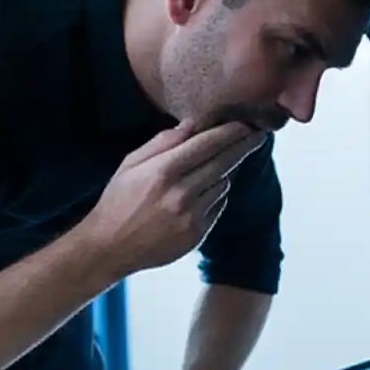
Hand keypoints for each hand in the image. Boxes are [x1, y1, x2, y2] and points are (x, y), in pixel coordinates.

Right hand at [75, 121, 267, 277]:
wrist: (110, 247)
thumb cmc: (118, 200)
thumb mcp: (131, 163)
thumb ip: (164, 142)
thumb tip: (193, 124)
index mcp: (163, 172)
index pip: (207, 145)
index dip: (231, 132)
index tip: (247, 122)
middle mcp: (181, 194)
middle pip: (224, 162)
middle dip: (244, 145)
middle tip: (260, 134)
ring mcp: (192, 217)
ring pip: (223, 184)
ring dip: (222, 172)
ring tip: (210, 167)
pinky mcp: (198, 234)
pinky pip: (218, 206)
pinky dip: (215, 195)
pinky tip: (198, 194)